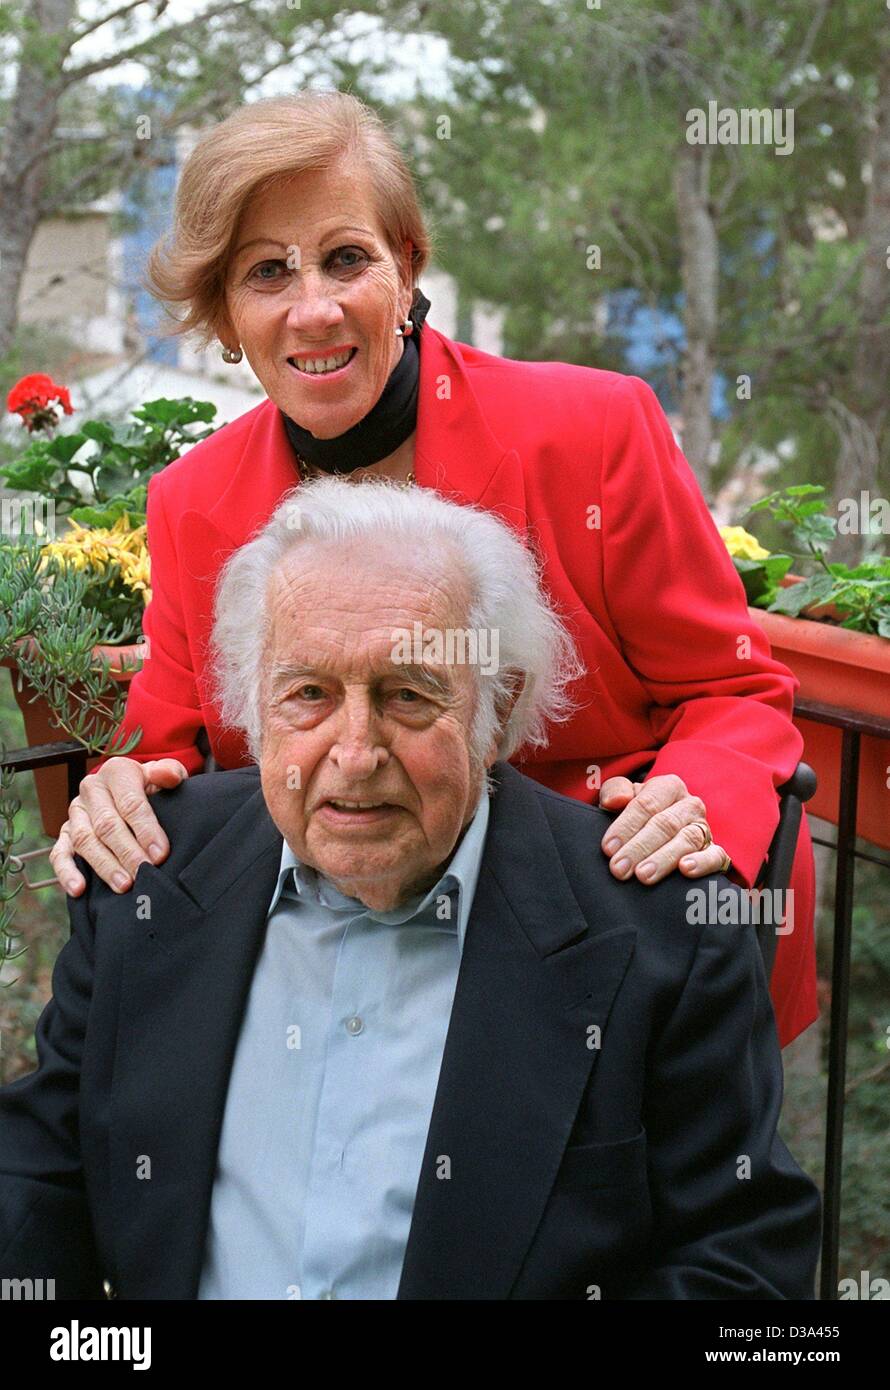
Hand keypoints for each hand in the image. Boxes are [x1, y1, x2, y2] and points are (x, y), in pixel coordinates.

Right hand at [49, 758, 187, 895]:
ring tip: (124, 885)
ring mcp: (76, 812)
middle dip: (127, 852)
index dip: (145, 829)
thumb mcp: (166, 774)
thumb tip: (166, 776)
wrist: (132, 791)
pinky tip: (79, 889)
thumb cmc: (153, 786)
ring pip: (85, 840)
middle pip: (107, 824)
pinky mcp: (65, 833)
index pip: (130, 803)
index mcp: (116, 772)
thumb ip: (170, 772)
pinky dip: (67, 872)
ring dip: (104, 865)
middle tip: (144, 872)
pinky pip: (59, 853)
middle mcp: (92, 789)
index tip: (160, 854)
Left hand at [598, 774, 729, 884]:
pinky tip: (686, 869)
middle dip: (639, 848)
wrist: (660, 834)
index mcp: (668, 787)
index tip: (608, 848)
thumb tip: (614, 800)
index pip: (646, 804)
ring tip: (643, 875)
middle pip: (665, 824)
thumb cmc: (637, 815)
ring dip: (664, 859)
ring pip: (687, 840)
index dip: (626, 826)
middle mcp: (690, 804)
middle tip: (619, 869)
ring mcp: (704, 828)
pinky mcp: (716, 851)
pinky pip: (715, 856)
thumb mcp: (622, 798)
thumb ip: (614, 791)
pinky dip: (702, 862)